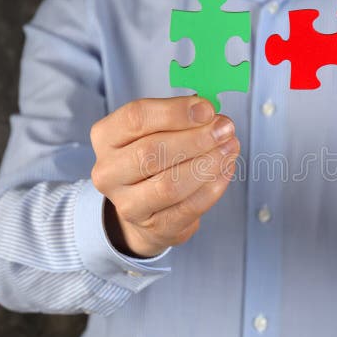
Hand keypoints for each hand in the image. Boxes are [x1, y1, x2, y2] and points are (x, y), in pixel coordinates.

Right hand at [89, 96, 239, 257]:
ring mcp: (127, 204)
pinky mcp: (154, 228)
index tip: (207, 109)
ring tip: (230, 147)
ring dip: (207, 163)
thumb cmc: (155, 158)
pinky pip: (188, 207)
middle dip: (196, 138)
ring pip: (170, 184)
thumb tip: (209, 111)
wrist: (147, 209)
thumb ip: (180, 117)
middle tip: (225, 129)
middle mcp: (108, 172)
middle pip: (152, 151)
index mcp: (106, 137)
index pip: (135, 118)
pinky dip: (213, 187)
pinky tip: (226, 169)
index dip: (175, 112)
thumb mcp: (157, 130)